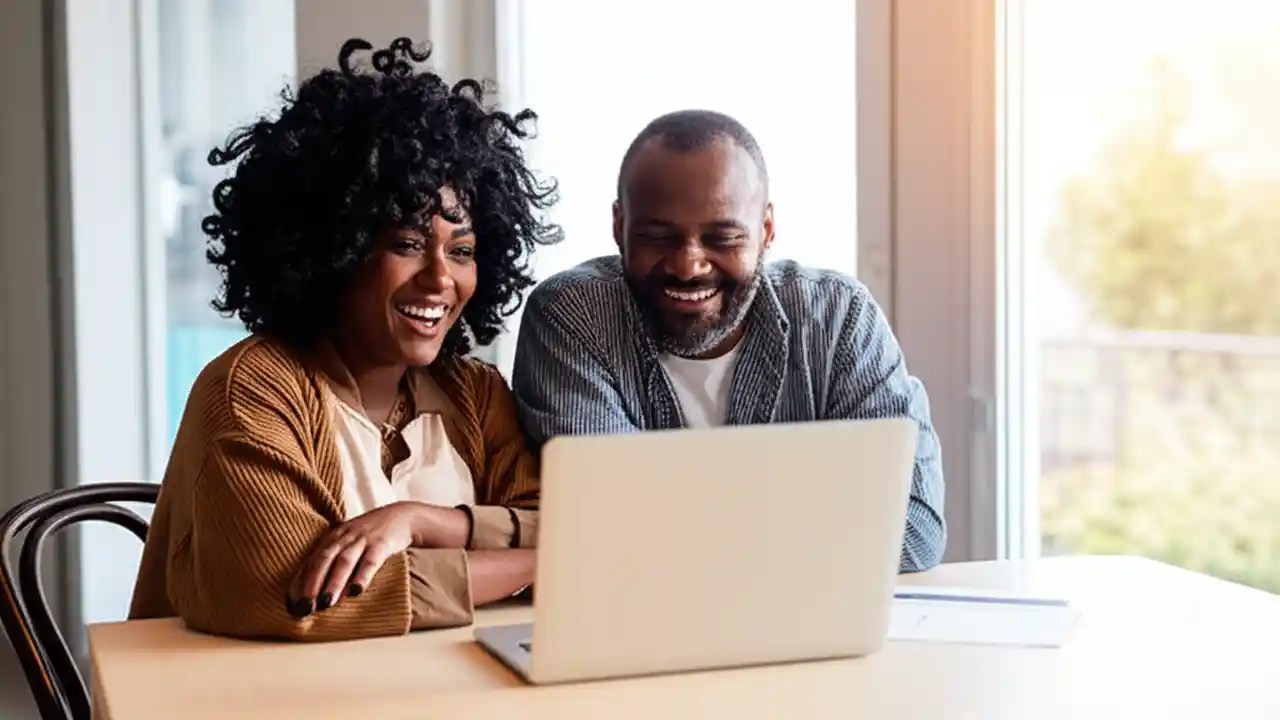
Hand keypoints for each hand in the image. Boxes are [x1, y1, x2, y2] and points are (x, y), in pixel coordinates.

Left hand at [287, 502, 467, 614]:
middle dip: (312, 584)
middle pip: (324, 560)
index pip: (312, 561)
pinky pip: (371, 560)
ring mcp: (363, 539)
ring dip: (333, 583)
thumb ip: (336, 564)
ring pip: (344, 561)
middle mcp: (344, 537)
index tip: (293, 603)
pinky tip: (356, 591)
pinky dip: (362, 575)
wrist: (403, 516)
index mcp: (333, 538)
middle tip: (305, 607)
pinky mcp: (382, 543)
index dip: (301, 582)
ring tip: (326, 603)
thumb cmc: (371, 537)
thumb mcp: (350, 545)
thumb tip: (321, 596)